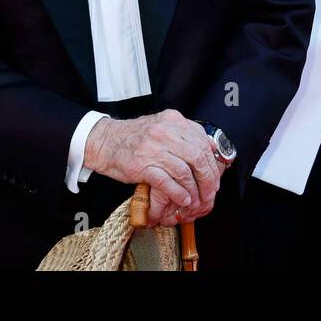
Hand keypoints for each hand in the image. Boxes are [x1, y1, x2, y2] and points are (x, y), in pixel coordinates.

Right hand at [84, 110, 222, 226]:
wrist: (104, 141)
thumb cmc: (134, 137)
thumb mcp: (162, 126)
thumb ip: (184, 133)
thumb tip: (211, 146)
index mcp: (173, 120)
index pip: (202, 142)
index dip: (212, 163)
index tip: (215, 176)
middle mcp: (164, 131)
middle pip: (197, 157)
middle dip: (208, 178)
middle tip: (210, 191)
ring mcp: (153, 148)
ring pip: (185, 171)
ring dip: (194, 189)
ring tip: (197, 199)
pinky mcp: (142, 165)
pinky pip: (168, 182)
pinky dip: (179, 193)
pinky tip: (183, 199)